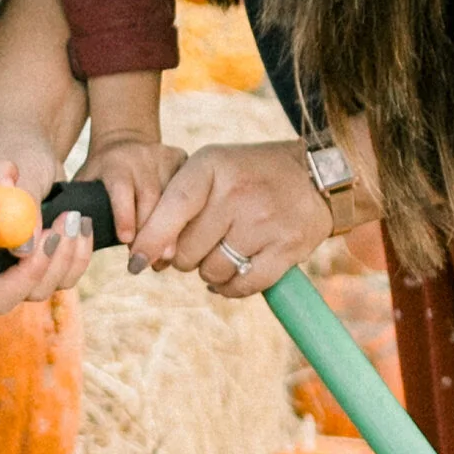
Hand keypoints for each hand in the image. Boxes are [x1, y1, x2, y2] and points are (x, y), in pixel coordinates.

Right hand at [0, 142, 91, 312]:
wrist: (31, 153)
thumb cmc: (5, 159)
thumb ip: (7, 205)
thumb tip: (24, 248)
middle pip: (3, 299)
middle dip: (32, 273)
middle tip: (51, 236)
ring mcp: (19, 273)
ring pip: (40, 291)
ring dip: (61, 259)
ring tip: (70, 218)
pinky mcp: (48, 268)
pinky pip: (66, 277)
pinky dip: (79, 254)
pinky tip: (83, 225)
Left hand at [89, 131, 185, 252]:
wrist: (125, 145)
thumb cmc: (100, 176)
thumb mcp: (86, 185)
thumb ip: (81, 208)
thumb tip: (73, 238)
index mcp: (114, 163)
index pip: (120, 188)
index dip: (124, 215)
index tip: (126, 240)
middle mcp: (141, 156)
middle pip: (151, 198)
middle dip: (151, 231)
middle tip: (149, 261)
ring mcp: (165, 157)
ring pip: (174, 198)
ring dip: (171, 230)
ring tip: (166, 258)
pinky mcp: (183, 160)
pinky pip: (189, 194)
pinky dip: (186, 219)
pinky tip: (184, 241)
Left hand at [125, 138, 330, 298]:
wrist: (317, 176)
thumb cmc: (249, 175)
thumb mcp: (213, 168)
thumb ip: (176, 204)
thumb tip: (146, 258)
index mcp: (212, 167)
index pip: (172, 209)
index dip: (150, 241)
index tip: (136, 263)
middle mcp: (238, 193)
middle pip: (186, 250)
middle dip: (184, 255)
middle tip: (203, 242)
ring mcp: (264, 222)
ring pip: (211, 271)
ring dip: (209, 270)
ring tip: (224, 249)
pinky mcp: (286, 248)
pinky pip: (243, 285)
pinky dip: (230, 287)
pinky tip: (232, 274)